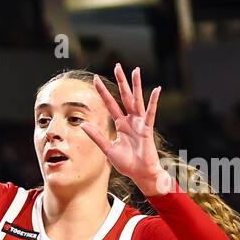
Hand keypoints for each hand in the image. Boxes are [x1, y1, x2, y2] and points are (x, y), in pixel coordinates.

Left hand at [80, 64, 169, 196]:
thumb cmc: (126, 162)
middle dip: (121, 82)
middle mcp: (130, 120)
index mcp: (121, 124)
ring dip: (136, 86)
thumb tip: (83, 124)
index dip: (103, 92)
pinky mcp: (147, 129)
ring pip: (137, 100)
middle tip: (117, 65)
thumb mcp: (107, 149)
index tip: (95, 79)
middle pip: (124, 97)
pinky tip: (156, 90)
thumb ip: (96, 136)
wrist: (140, 174)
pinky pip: (150, 113)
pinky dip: (153, 102)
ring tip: (136, 71)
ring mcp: (140, 123)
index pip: (110, 104)